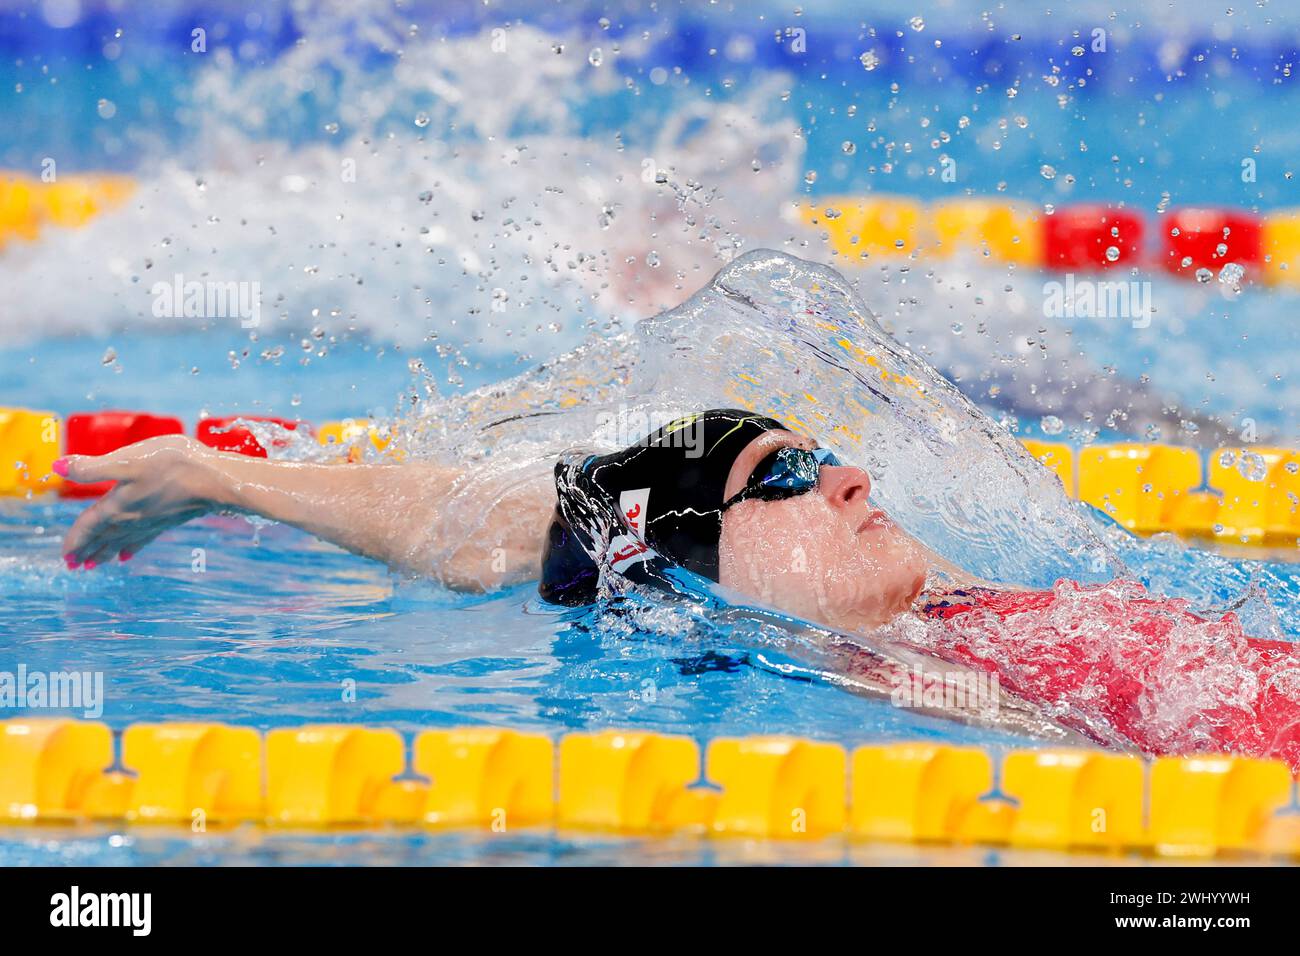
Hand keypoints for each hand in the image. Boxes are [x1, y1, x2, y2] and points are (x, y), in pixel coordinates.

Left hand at [58, 435, 221, 568]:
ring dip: (105, 554)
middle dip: (87, 551)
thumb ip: (91, 467)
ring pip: (121, 543)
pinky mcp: (167, 522)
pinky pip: (142, 540)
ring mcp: (150, 522)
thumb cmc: (172, 464)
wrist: (215, 479)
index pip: (88, 526)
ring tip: (93, 565)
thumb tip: (56, 468)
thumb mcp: (126, 460)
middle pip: (103, 539)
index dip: (75, 539)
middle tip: (73, 566)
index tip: (64, 555)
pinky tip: (128, 555)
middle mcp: (131, 519)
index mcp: (116, 505)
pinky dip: (131, 549)